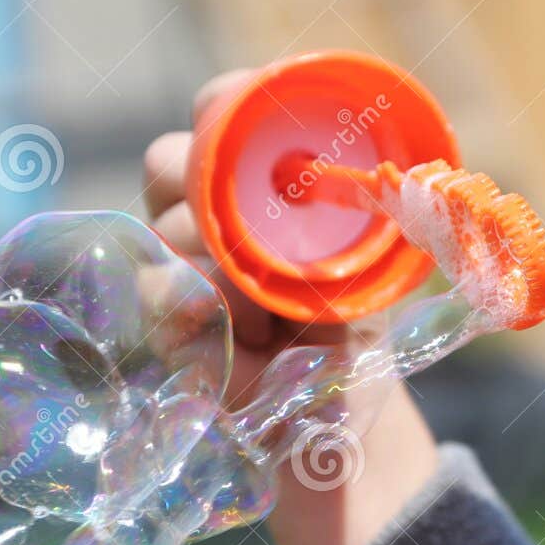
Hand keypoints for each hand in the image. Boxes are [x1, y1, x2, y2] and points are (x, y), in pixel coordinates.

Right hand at [142, 71, 439, 544]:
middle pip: (169, 160)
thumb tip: (386, 182)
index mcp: (267, 195)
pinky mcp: (166, 330)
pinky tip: (241, 340)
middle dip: (200, 176)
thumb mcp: (366, 281)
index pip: (224, 117)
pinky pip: (159, 295)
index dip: (224, 101)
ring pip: (164, 227)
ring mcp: (183, 273)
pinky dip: (196, 310)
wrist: (340, 443)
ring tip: (272, 314)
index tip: (234, 104)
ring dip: (216, 257)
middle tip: (244, 218)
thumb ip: (359, 229)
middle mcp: (215, 223)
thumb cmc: (358, 351)